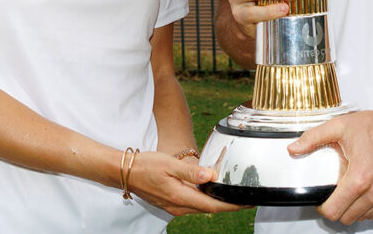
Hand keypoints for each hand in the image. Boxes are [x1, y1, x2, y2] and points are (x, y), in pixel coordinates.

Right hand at [126, 151, 243, 215]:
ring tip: (232, 195)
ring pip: (201, 208)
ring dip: (216, 203)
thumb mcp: (169, 164)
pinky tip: (210, 192)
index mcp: (179, 197)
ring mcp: (174, 207)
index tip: (247, 202)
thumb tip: (211, 176)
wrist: (125, 172)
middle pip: (209, 209)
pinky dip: (204, 200)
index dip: (231, 205)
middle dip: (228, 205)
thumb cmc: (145, 165)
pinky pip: (192, 205)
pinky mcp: (171, 203)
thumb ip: (191, 171)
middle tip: (245, 198)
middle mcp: (178, 206)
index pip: (212, 206)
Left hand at [289, 107, 372, 224]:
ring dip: (353, 208)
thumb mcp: (339, 127)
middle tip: (335, 193)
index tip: (322, 200)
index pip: (334, 210)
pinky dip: (368, 207)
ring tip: (351, 189)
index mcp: (360, 177)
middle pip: (347, 218)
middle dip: (337, 208)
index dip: (323, 208)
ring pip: (362, 218)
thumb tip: (294, 148)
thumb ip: (313, 138)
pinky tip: (365, 190)